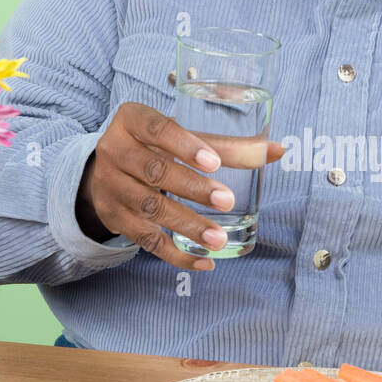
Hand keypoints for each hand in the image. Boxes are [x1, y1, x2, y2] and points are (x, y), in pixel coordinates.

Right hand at [75, 101, 284, 269]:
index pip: (158, 129)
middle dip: (193, 188)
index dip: (186, 145)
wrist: (105, 170)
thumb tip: (277, 150)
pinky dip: (176, 254)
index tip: (214, 162)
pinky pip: (146, 240)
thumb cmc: (154, 146)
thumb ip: (226, 145)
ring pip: (150, 208)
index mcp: (132, 120)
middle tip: (227, 201)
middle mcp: (115, 151)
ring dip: (187, 225)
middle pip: (155, 171)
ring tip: (219, 238)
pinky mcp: (115, 218)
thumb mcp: (181, 136)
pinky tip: (204, 261)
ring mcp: (111, 187)